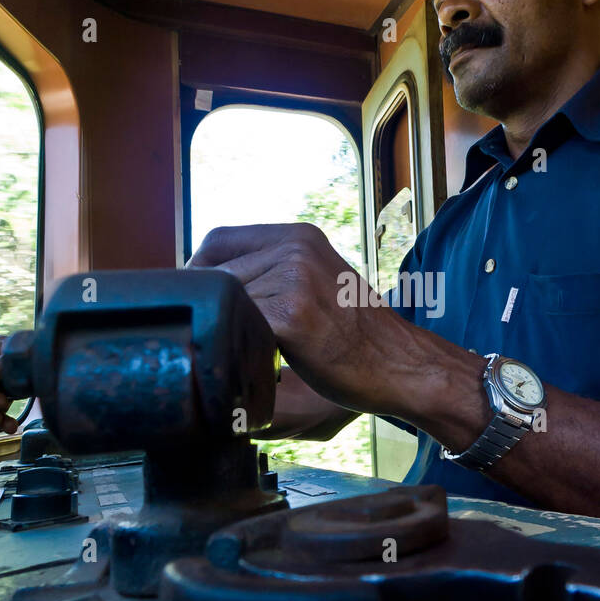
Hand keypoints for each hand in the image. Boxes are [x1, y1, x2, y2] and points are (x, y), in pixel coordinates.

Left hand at [188, 223, 407, 411]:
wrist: (401, 365)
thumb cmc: (354, 336)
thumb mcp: (315, 281)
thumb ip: (272, 272)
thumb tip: (207, 283)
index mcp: (298, 235)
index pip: (217, 240)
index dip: (198, 272)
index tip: (199, 303)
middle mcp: (296, 247)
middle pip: (215, 272)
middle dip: (209, 308)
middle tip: (218, 338)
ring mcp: (296, 278)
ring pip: (224, 302)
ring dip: (226, 330)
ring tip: (245, 352)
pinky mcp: (293, 314)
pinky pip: (240, 326)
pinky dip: (238, 348)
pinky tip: (255, 363)